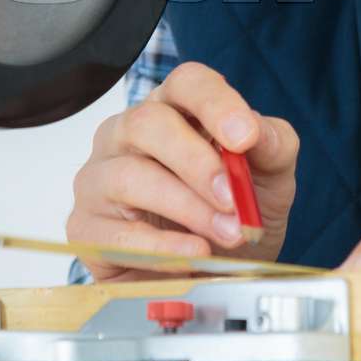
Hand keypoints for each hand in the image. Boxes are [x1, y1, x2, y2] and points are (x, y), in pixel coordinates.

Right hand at [67, 62, 298, 281]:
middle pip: (147, 123)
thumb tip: (259, 132)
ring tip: (227, 233)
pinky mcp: (87, 228)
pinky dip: (161, 247)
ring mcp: (100, 178)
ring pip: (129, 176)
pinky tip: (195, 254)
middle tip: (233, 198)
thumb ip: (272, 147)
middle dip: (196, 162)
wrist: (212, 277)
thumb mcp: (269, 180)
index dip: (215, 103)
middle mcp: (127, 134)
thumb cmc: (231, 215)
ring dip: (186, 207)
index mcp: (174, 109)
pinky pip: (116, 233)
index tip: (245, 136)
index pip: (186, 83)